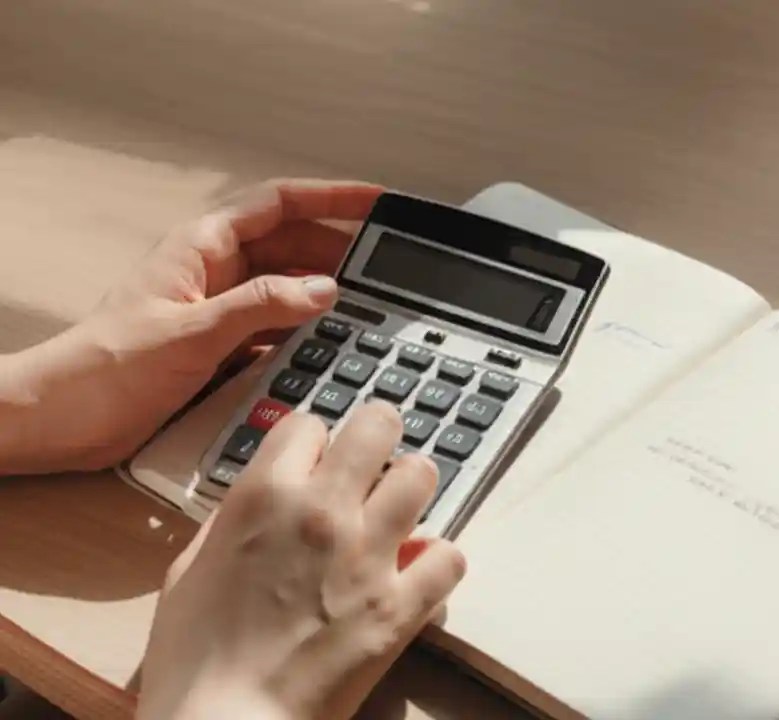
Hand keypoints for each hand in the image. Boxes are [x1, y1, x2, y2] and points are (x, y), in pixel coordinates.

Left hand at [0, 179, 382, 473]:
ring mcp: (218, 308)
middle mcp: (214, 271)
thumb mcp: (193, 332)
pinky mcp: (219, 346)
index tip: (378, 202)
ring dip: (323, 296)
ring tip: (369, 306)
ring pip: (286, 288)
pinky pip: (275, 328)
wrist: (64, 419)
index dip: (332, 197)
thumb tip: (323, 289)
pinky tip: (330, 347)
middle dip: (339, 252)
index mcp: (203, 246)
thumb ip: (261, 306)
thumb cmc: (106, 367)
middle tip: (387, 269)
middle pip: (292, 244)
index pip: (280, 203)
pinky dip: (304, 333)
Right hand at [137, 401, 466, 719]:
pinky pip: (450, 556)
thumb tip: (264, 499)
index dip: (312, 444)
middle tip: (370, 466)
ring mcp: (369, 555)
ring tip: (396, 514)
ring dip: (409, 490)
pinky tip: (418, 574)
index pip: (309, 423)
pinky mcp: (401, 604)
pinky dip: (438, 563)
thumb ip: (232, 520)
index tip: (313, 466)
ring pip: (421, 475)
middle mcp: (323, 511)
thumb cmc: (193, 654)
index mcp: (263, 496)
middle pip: (378, 424)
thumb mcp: (188, 569)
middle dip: (376, 438)